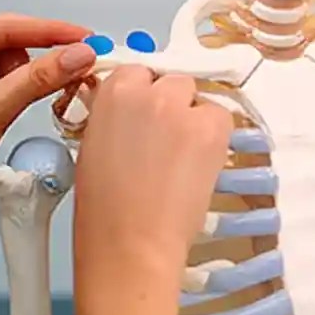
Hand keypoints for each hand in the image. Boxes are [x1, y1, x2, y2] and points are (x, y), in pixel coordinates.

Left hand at [0, 13, 96, 215]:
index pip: (3, 27)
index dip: (50, 32)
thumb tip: (79, 54)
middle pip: (3, 42)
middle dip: (34, 61)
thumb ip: (39, 78)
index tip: (87, 38)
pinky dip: (8, 91)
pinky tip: (10, 108)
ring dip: (20, 80)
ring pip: (0, 62)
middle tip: (73, 73)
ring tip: (16, 108)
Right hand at [72, 65, 232, 283]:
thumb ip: (113, 115)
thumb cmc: (105, 208)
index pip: (139, 72)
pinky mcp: (211, 129)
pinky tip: (199, 162)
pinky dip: (215, 135)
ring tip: (184, 157)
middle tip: (167, 140)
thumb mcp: (93, 145)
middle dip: (172, 104)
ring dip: (195, 118)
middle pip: (172, 81)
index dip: (146, 96)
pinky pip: (221, 116)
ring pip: (198, 97)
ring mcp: (182, 108)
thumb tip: (131, 109)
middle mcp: (148, 91)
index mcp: (113, 92)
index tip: (148, 115)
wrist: (130, 242)